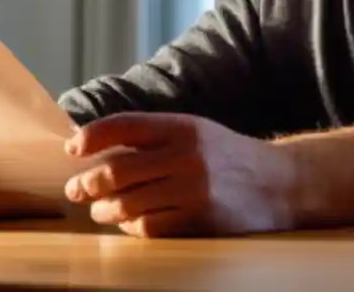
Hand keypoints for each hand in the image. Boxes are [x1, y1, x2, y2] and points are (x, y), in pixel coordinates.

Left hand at [63, 113, 297, 237]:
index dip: (91, 136)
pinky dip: (130, 226)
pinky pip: (149, 227)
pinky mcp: (200, 221)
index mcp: (182, 126)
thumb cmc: (228, 156)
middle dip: (87, 183)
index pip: (124, 125)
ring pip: (128, 204)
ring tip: (99, 209)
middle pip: (118, 170)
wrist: (281, 183)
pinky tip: (128, 223)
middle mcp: (186, 156)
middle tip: (75, 190)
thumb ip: (152, 136)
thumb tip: (94, 145)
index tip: (72, 149)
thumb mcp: (195, 132)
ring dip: (105, 209)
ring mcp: (193, 190)